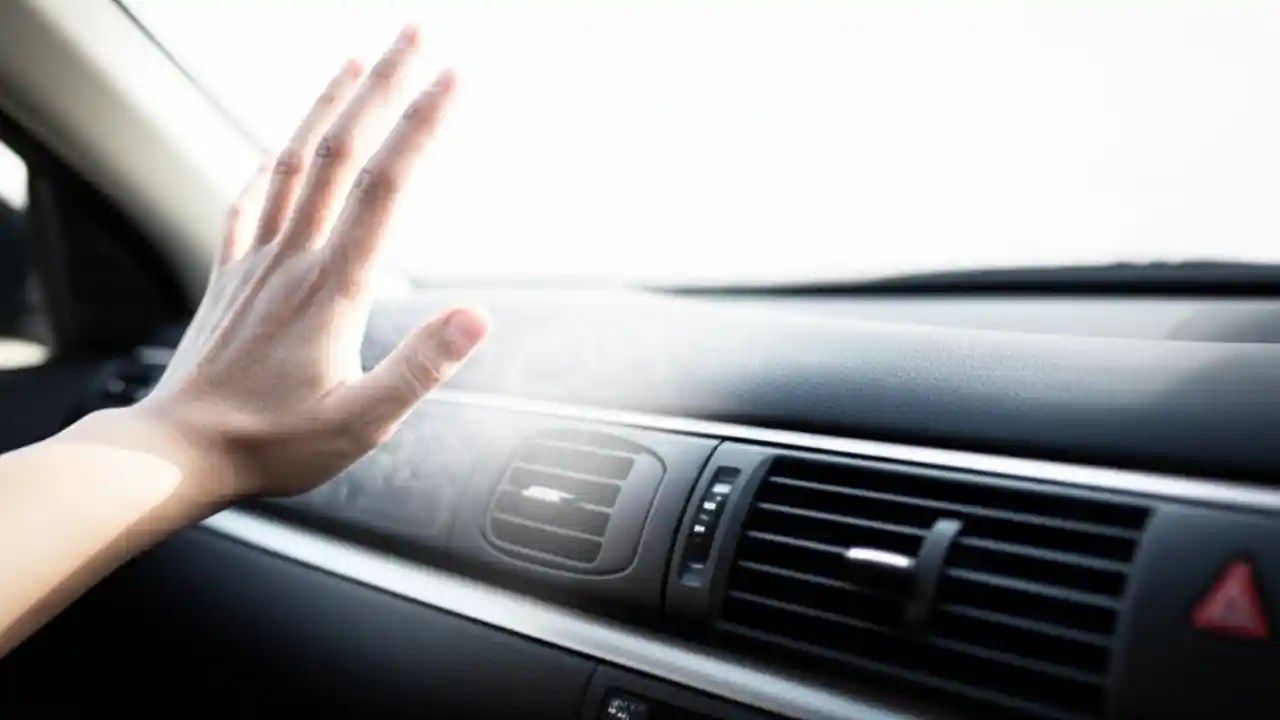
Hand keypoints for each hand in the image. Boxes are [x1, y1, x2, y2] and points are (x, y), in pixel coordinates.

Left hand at [132, 25, 487, 499]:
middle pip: (344, 152)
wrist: (178, 449)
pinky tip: (281, 148)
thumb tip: (478, 317)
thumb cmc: (274, 444)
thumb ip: (422, 368)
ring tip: (357, 60)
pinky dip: (272, 164)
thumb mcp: (363, 422)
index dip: (424, 126)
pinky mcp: (231, 276)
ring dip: (329, 105)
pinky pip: (250, 202)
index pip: (389, 188)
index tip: (455, 78)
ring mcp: (258, 261)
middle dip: (384, 86)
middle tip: (417, 36)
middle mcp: (295, 258)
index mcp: (336, 288)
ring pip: (296, 162)